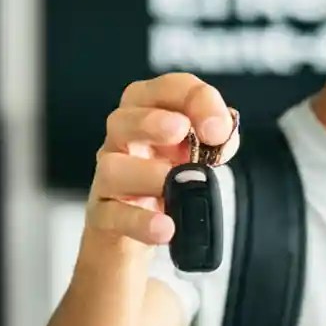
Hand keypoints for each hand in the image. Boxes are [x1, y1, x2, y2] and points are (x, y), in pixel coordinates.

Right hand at [86, 72, 240, 246]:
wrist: (134, 235)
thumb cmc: (168, 185)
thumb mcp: (198, 157)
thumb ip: (216, 140)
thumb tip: (222, 135)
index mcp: (148, 117)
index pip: (165, 90)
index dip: (194, 100)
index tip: (219, 128)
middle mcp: (122, 143)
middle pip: (122, 119)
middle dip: (152, 121)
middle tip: (180, 131)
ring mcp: (109, 180)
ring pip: (113, 168)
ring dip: (147, 174)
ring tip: (175, 184)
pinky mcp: (104, 218)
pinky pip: (113, 216)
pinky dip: (140, 221)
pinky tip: (165, 227)